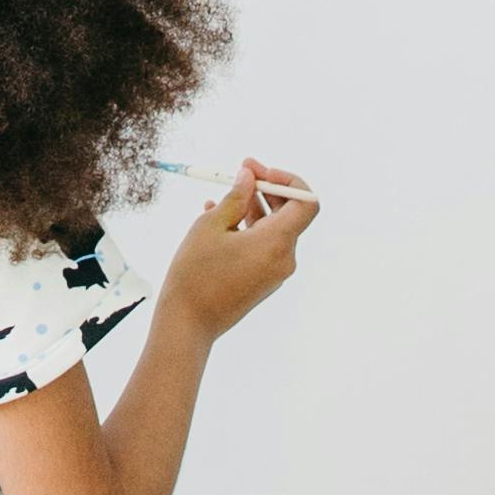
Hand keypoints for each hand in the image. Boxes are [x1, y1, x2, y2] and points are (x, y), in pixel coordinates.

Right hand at [167, 163, 318, 340]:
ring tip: (220, 196)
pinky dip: (247, 228)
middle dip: (266, 188)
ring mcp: (275, 272)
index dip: (288, 180)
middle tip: (240, 171)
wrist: (188, 323)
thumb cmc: (196, 273)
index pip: (306, 202)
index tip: (260, 172)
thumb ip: (235, 197)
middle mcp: (284, 258)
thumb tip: (249, 177)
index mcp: (277, 242)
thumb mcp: (210, 226)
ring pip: (273, 229)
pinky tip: (218, 220)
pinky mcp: (263, 280)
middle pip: (289, 212)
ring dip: (252, 207)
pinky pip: (263, 246)